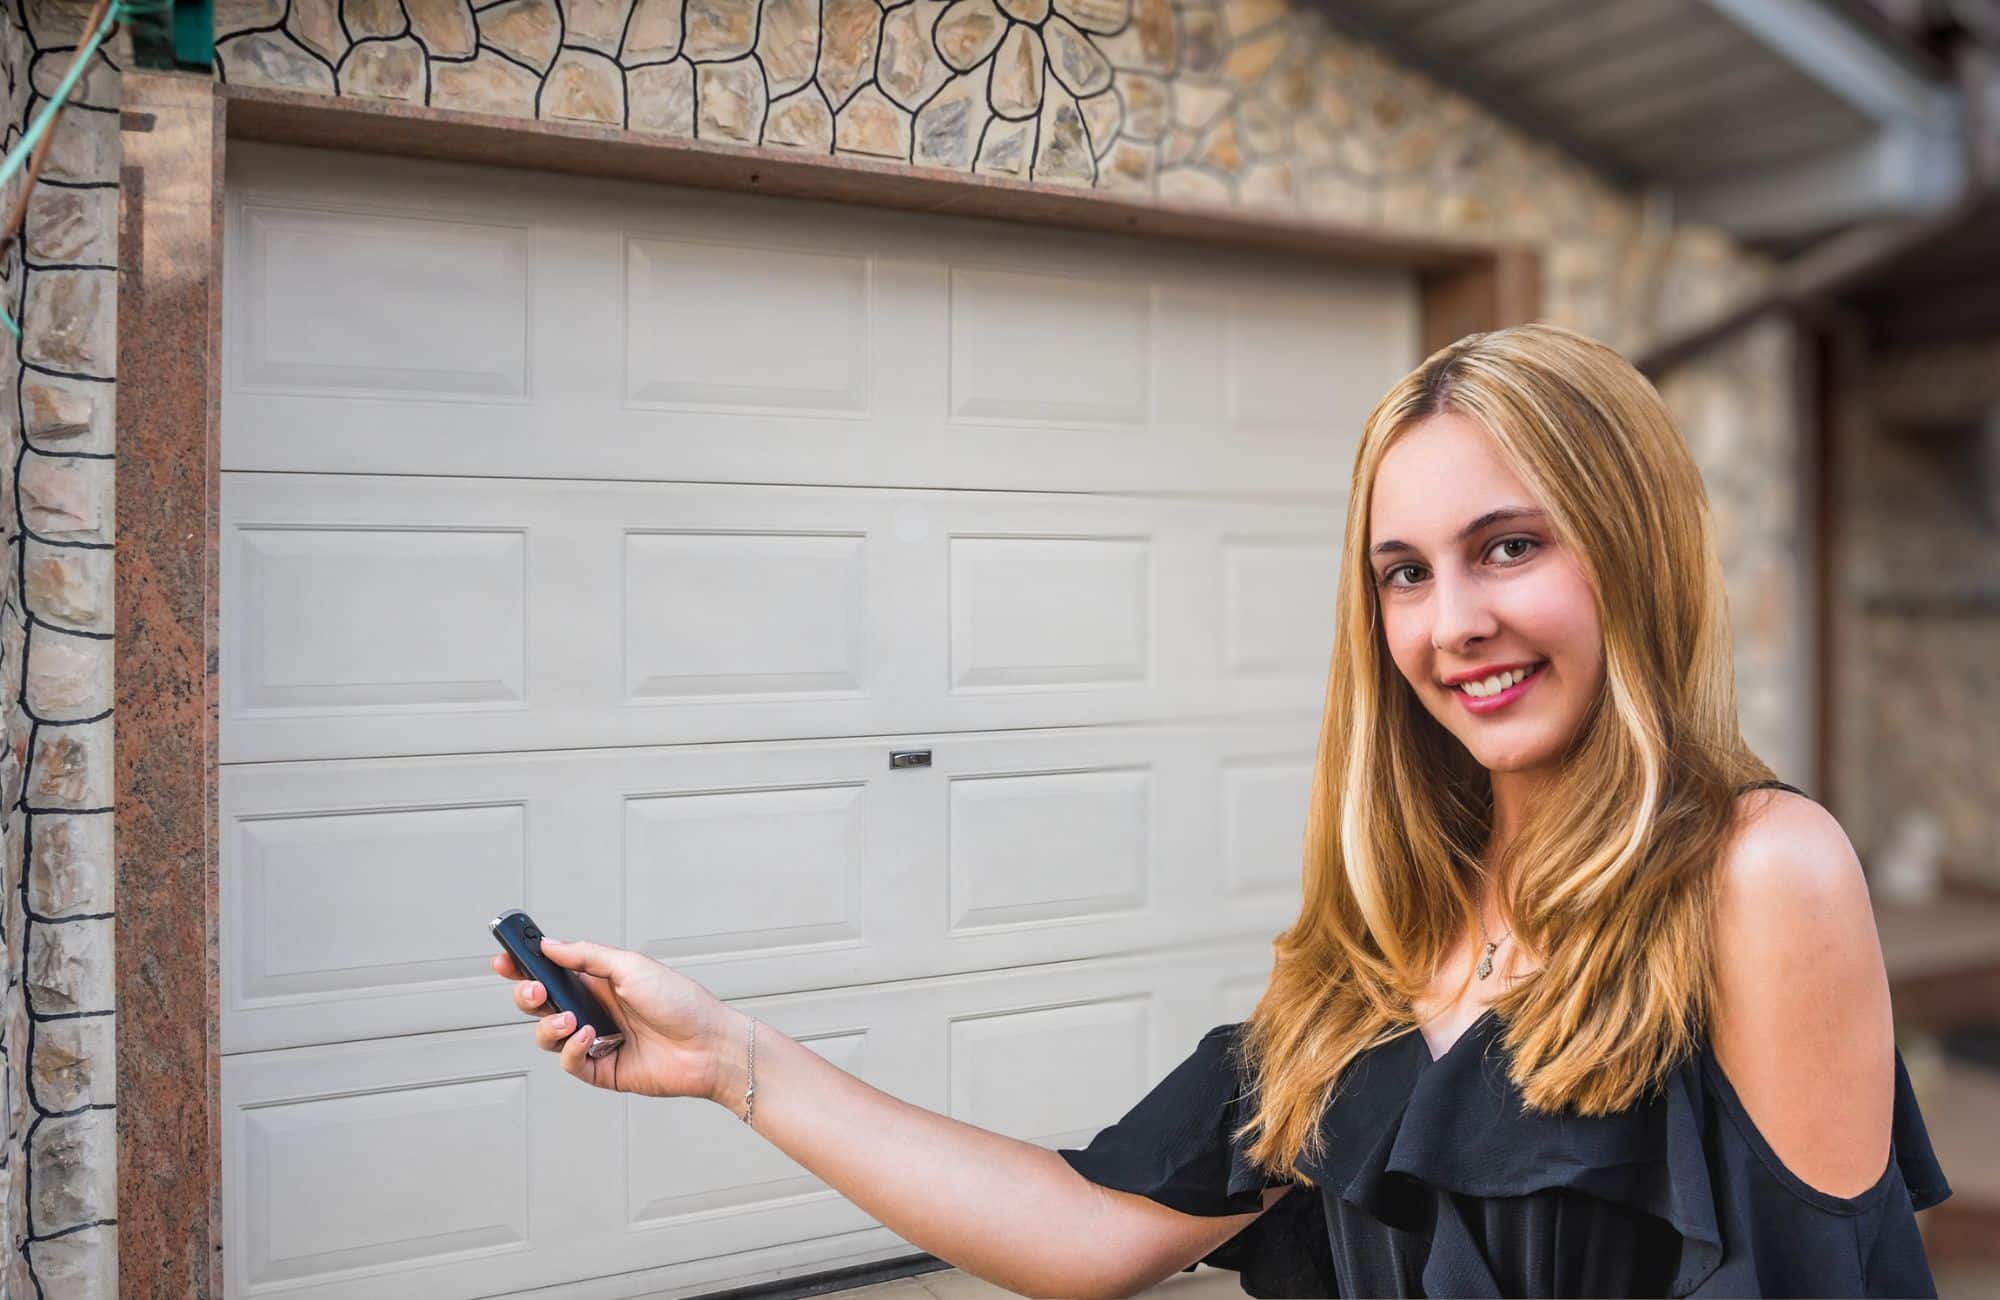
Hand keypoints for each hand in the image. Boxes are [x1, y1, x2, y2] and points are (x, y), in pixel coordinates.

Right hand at [493, 937, 742, 1101]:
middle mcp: (594, 1010)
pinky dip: (572, 1050)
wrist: (708, 1044)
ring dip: (549, 1026)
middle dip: (527, 997)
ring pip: (548, 1036)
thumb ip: (586, 956)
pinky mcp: (602, 1070)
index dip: (525, 967)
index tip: (502, 960)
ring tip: (570, 1019)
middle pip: (541, 1005)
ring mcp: (596, 1041)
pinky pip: (570, 1062)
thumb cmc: (679, 1001)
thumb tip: (549, 945)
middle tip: (535, 991)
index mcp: (599, 982)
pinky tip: (590, 1038)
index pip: (552, 972)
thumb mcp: (631, 966)